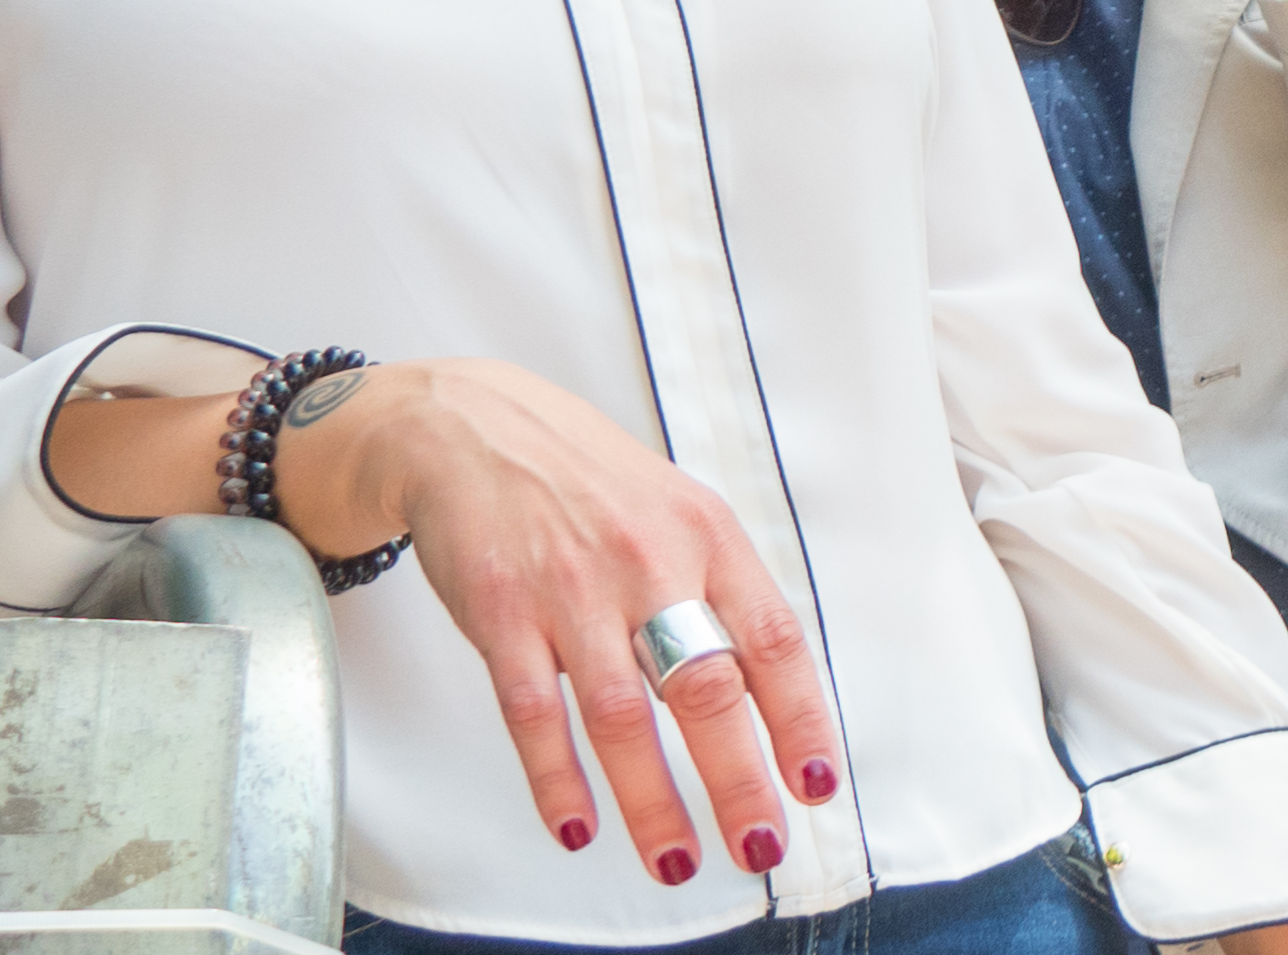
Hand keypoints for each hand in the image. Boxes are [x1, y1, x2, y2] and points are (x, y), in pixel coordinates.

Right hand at [49, 359, 847, 884]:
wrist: (470, 425)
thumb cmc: (588, 480)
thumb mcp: (677, 510)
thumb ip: (720, 591)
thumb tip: (770, 691)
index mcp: (709, 535)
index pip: (774, 639)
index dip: (801, 718)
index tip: (817, 784)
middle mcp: (650, 561)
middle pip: (708, 686)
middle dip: (739, 778)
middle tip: (760, 847)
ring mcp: (573, 590)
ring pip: (623, 715)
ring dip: (652, 801)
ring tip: (676, 862)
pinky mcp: (501, 613)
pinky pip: (535, 712)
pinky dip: (557, 777)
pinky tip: (577, 825)